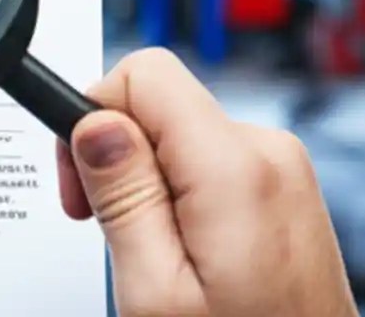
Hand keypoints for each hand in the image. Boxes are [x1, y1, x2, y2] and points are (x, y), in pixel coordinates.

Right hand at [56, 49, 356, 316]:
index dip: (94, 115)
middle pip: (158, 103)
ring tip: (150, 252)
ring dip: (146, 181)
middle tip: (103, 227)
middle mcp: (268, 153)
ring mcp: (282, 169)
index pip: (145, 73)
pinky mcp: (281, 186)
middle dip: (115, 155)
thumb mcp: (155, 290)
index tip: (82, 178)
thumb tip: (93, 121)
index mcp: (235, 169)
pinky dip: (178, 193)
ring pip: (177, 133)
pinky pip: (206, 160)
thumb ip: (122, 197)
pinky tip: (182, 249)